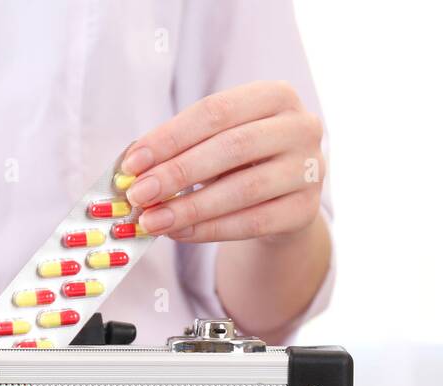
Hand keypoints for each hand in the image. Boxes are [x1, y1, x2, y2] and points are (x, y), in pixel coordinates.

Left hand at [121, 80, 324, 242]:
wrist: (284, 197)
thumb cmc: (240, 161)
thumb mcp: (215, 142)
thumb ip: (181, 149)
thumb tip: (133, 171)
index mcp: (276, 95)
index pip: (216, 111)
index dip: (170, 137)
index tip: (132, 162)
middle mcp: (302, 126)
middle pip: (231, 147)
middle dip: (177, 172)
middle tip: (138, 194)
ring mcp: (309, 169)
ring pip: (244, 190)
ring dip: (190, 208)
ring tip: (152, 221)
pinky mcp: (306, 210)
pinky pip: (254, 222)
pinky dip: (210, 229)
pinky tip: (179, 233)